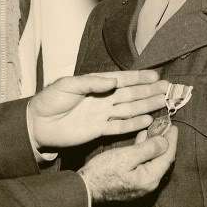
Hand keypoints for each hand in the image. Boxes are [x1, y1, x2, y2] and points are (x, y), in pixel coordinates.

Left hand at [28, 71, 168, 149]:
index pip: (122, 80)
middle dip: (149, 91)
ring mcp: (102, 115)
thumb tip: (113, 81)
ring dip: (147, 105)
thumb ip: (90, 82)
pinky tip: (148, 120)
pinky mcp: (98, 130)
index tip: (156, 76)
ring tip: (164, 101)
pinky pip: (120, 126)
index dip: (139, 78)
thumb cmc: (50, 100)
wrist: (38, 124)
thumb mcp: (67, 85)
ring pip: (129, 109)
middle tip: (168, 88)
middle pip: (131, 94)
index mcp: (95, 84)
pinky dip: (134, 124)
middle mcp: (102, 99)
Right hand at [77, 126, 177, 201]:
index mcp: (150, 178)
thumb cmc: (103, 172)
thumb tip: (165, 142)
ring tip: (155, 129)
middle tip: (166, 126)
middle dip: (165, 142)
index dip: (171, 141)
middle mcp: (149, 183)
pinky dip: (145, 151)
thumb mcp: (126, 157)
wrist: (86, 189)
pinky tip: (142, 139)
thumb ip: (147, 149)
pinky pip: (144, 164)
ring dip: (155, 145)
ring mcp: (141, 183)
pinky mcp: (132, 181)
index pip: (167, 157)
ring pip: (153, 161)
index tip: (174, 126)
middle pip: (162, 160)